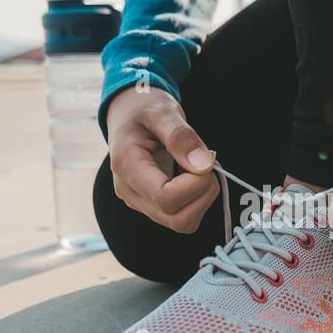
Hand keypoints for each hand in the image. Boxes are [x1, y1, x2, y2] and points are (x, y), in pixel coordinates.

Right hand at [106, 86, 218, 232]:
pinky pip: (183, 217)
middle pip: (177, 218)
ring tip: (197, 166)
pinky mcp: (153, 206)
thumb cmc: (143, 108)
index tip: (206, 156)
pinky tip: (191, 175)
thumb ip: (181, 136)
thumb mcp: (162, 110)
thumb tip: (203, 165)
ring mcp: (141, 203)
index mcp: (127, 166)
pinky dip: (197, 199)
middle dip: (203, 193)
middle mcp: (130, 192)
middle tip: (205, 161)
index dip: (196, 183)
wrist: (129, 113)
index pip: (166, 198)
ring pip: (183, 223)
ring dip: (202, 198)